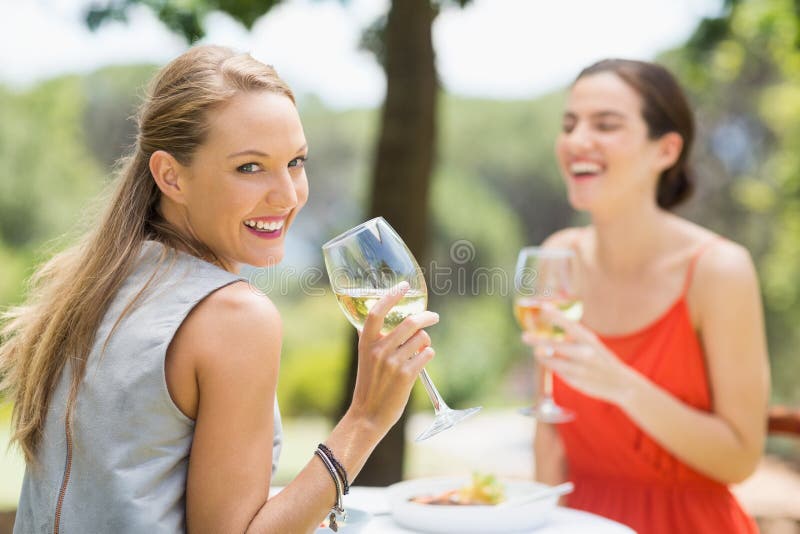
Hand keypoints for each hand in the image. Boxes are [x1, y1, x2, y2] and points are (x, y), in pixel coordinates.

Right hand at [350, 282, 438, 430]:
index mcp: (366, 342)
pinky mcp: (406, 375)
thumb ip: (380, 342)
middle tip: (433, 317)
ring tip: (421, 351)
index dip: (391, 296)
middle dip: (427, 317)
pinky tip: (421, 362)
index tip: (404, 286)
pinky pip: (427, 355)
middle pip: (410, 322)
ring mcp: (393, 362)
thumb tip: (407, 326)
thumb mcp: (368, 359)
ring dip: (426, 342)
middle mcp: (378, 349)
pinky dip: (428, 355)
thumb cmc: (370, 386)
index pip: (377, 312)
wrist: (367, 415)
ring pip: (422, 339)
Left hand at [521, 304, 639, 406]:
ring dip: (542, 356)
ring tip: (537, 352)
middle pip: (555, 345)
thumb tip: (550, 333)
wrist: (621, 383)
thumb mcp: (592, 344)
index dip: (556, 316)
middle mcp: (585, 353)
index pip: (570, 325)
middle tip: (524, 336)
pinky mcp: (576, 381)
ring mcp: (580, 368)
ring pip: (552, 361)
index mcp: (589, 340)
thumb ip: (573, 338)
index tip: (544, 307)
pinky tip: (556, 365)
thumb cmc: (602, 359)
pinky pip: (558, 372)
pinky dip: (554, 367)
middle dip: (538, 341)